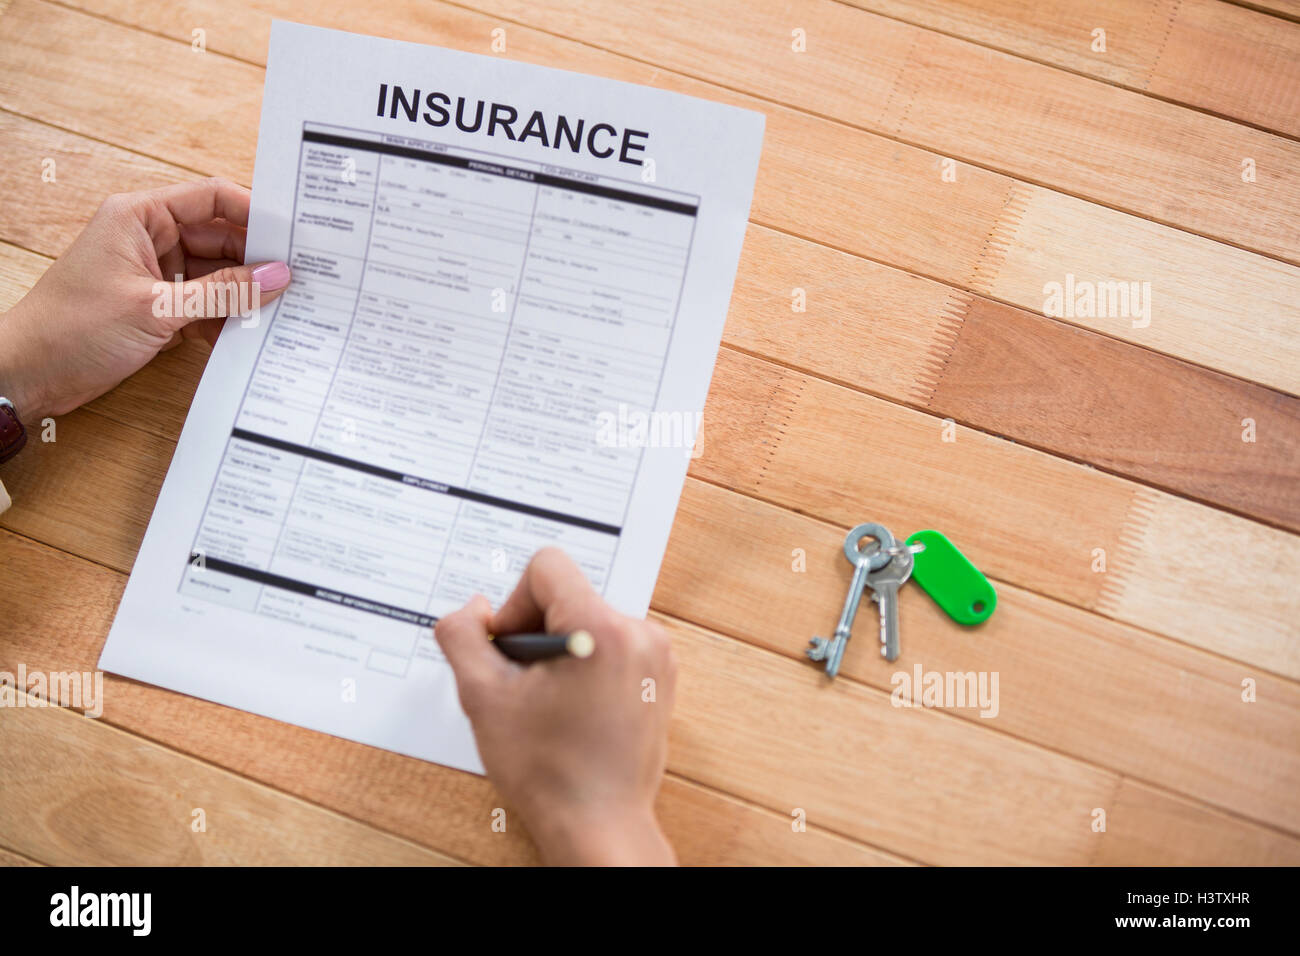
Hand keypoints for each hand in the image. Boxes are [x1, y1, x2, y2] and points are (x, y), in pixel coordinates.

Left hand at [0, 179, 289, 422]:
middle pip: (222, 239)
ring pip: (220, 275)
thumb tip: (277, 276)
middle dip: (259, 260)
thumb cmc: (72, 328)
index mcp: (141, 217)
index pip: (212, 199)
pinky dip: (229, 318)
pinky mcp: (161, 308)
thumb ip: (223, 292)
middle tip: (304, 280)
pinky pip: (209, 305)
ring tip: (288, 308)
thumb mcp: (156, 308)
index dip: (255, 212)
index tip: (294, 234)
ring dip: (247, 293)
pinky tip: (255, 332)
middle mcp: (152, 240)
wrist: (28, 375)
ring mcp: (158, 276)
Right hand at [435, 548, 677, 865]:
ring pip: (588, 621)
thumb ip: (463, 637)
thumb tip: (473, 609)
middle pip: (568, 596)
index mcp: (602, 630)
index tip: (511, 650)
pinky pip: (612, 645)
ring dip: (560, 651)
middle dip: (536, 632)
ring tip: (549, 703)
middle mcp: (640, 634)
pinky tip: (572, 709)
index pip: (548, 567)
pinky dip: (586, 666)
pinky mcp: (659, 676)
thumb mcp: (483, 698)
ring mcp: (656, 657)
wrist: (598, 824)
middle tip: (524, 686)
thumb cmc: (550, 773)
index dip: (514, 604)